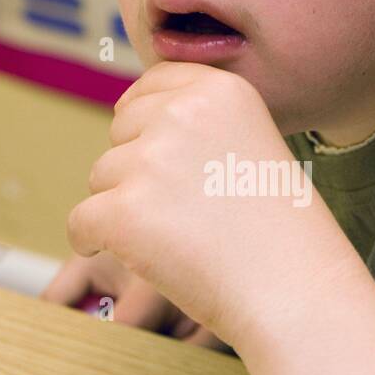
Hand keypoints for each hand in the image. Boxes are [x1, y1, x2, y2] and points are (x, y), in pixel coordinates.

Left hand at [65, 62, 347, 349]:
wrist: (294, 291)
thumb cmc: (278, 232)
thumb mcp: (251, 144)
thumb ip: (196, 123)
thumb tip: (127, 113)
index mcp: (219, 91)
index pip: (153, 83)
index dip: (147, 120)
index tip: (161, 152)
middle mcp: (182, 114)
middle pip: (122, 131)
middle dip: (138, 168)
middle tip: (185, 210)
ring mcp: (150, 162)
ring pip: (100, 177)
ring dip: (124, 209)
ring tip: (180, 239)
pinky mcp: (123, 212)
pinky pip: (80, 221)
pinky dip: (94, 243)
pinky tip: (135, 259)